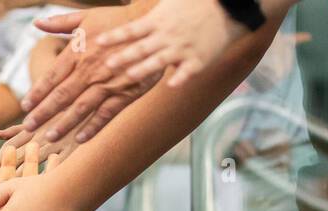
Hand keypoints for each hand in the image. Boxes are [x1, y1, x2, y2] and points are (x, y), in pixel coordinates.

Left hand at [0, 115, 81, 183]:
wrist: (90, 98)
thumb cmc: (63, 111)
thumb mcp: (37, 118)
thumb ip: (17, 129)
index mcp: (34, 127)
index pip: (11, 145)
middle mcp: (43, 134)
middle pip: (20, 155)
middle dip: (7, 171)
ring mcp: (58, 141)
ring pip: (38, 162)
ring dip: (23, 175)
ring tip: (12, 189)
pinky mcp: (74, 147)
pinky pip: (61, 162)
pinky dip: (51, 172)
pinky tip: (41, 181)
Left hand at [12, 5, 160, 154]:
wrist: (152, 26)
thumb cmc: (117, 20)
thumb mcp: (87, 17)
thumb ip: (61, 22)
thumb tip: (37, 23)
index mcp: (79, 52)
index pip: (52, 76)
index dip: (37, 92)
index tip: (25, 106)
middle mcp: (90, 70)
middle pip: (62, 95)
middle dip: (43, 112)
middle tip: (28, 126)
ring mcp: (108, 83)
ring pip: (81, 108)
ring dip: (64, 124)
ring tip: (49, 136)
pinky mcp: (125, 92)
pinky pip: (106, 113)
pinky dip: (92, 127)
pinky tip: (79, 139)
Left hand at [97, 0, 247, 91]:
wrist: (228, 7)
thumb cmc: (195, 4)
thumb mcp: (169, 1)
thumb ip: (148, 10)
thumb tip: (128, 2)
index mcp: (159, 21)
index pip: (132, 30)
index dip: (115, 36)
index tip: (99, 41)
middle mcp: (168, 35)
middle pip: (142, 47)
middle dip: (123, 56)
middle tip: (106, 65)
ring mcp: (183, 48)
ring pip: (160, 60)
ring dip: (144, 68)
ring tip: (130, 76)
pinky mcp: (199, 60)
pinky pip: (188, 70)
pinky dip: (181, 76)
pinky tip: (172, 84)